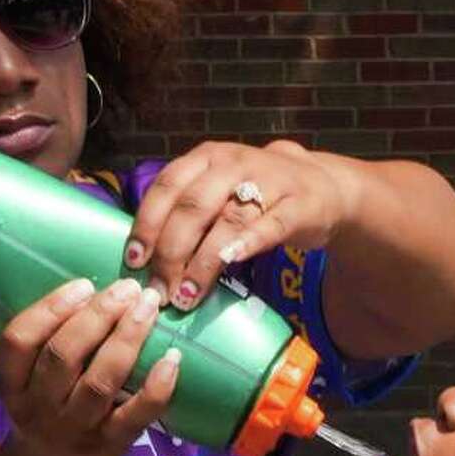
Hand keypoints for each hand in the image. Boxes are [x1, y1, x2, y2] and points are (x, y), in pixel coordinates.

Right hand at [0, 275, 179, 455]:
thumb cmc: (47, 414)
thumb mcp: (28, 384)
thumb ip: (46, 343)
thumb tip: (97, 289)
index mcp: (13, 386)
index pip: (18, 340)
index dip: (50, 308)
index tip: (83, 285)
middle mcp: (40, 408)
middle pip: (63, 354)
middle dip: (98, 314)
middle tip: (128, 288)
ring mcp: (75, 430)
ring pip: (99, 381)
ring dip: (127, 338)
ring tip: (148, 306)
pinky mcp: (109, 446)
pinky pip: (135, 416)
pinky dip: (156, 387)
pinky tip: (172, 358)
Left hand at [124, 140, 356, 310]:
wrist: (320, 184)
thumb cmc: (255, 195)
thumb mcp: (216, 191)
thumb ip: (185, 215)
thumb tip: (143, 261)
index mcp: (205, 159)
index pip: (166, 187)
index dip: (146, 224)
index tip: (134, 262)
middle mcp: (233, 164)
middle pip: (193, 207)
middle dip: (171, 252)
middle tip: (160, 291)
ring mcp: (268, 181)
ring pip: (228, 220)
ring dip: (203, 261)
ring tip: (186, 296)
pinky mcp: (299, 204)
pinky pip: (271, 224)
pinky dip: (249, 242)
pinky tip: (231, 261)